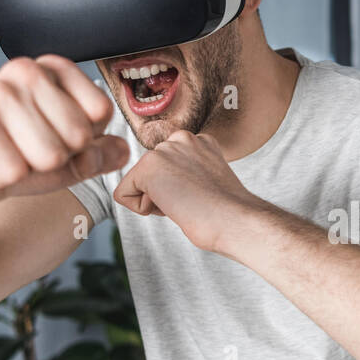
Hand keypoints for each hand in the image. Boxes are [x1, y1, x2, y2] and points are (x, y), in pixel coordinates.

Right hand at [0, 55, 129, 209]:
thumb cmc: (18, 158)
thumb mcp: (69, 160)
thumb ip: (100, 154)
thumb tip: (122, 149)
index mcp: (52, 70)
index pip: (101, 110)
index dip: (85, 139)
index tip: (56, 137)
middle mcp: (23, 70)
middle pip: (78, 135)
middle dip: (59, 159)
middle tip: (27, 152)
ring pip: (49, 155)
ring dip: (30, 171)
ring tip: (7, 158)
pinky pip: (14, 170)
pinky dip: (4, 180)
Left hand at [112, 130, 268, 253]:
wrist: (235, 221)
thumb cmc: (229, 215)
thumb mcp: (208, 183)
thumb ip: (188, 174)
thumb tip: (169, 186)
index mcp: (199, 141)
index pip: (167, 168)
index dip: (180, 191)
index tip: (203, 197)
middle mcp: (181, 138)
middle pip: (150, 175)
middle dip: (166, 193)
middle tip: (195, 201)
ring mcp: (164, 150)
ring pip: (138, 185)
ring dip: (158, 202)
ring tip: (187, 203)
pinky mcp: (148, 166)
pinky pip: (124, 196)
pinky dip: (144, 210)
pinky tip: (173, 206)